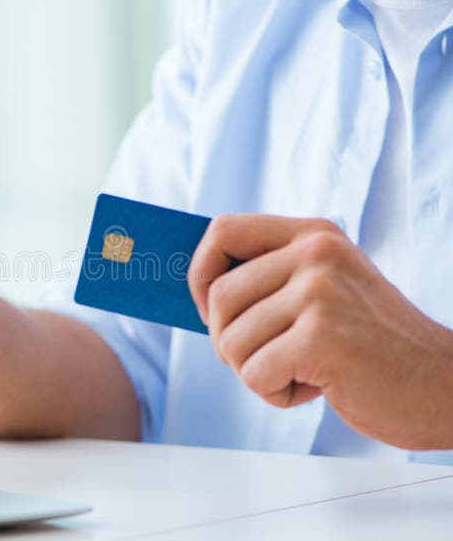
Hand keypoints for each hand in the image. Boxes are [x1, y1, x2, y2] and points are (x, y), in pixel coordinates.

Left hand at [188, 214, 452, 449]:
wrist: (443, 385)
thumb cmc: (369, 345)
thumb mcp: (324, 289)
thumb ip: (270, 278)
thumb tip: (198, 291)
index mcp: (312, 235)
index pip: (222, 230)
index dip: (199, 273)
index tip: (208, 308)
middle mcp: (315, 253)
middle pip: (217, 297)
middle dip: (228, 341)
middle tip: (269, 358)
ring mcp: (320, 292)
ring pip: (230, 341)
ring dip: (257, 372)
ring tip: (303, 370)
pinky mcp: (322, 337)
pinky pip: (254, 374)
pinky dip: (275, 394)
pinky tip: (317, 387)